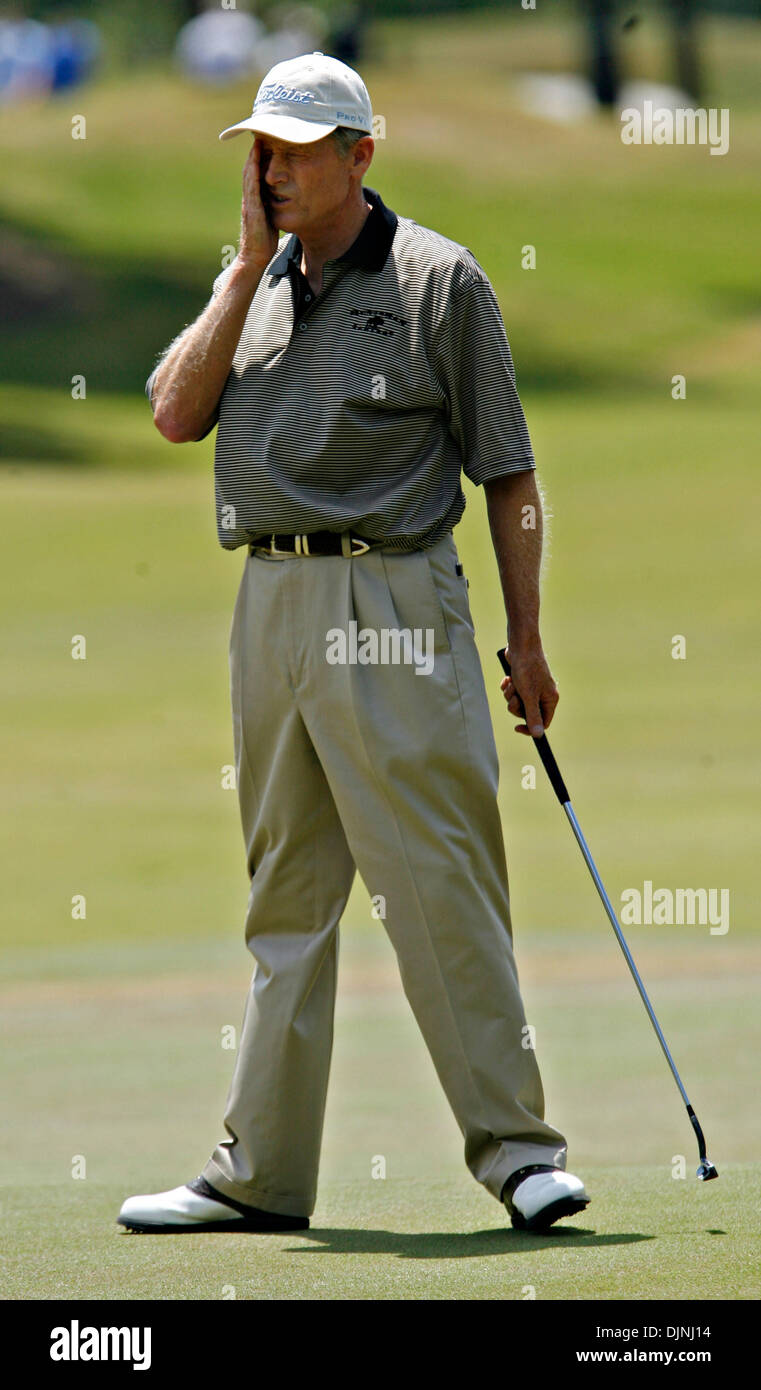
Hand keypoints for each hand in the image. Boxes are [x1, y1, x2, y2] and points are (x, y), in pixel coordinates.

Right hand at [238, 138, 278, 272]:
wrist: (255, 257)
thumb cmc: (265, 240)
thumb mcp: (272, 218)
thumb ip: (275, 206)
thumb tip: (286, 199)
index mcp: (255, 198)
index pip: (257, 173)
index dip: (261, 157)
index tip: (268, 141)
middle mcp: (250, 196)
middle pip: (251, 168)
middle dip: (256, 150)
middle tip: (262, 131)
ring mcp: (248, 200)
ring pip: (249, 171)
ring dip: (252, 154)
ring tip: (258, 137)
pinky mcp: (250, 206)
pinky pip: (251, 182)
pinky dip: (252, 167)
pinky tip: (255, 156)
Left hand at [499, 644, 558, 737]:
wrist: (521, 646)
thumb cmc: (528, 669)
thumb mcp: (529, 696)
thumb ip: (533, 716)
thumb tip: (538, 735)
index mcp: (550, 699)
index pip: (543, 722)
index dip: (530, 727)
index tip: (517, 727)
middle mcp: (543, 695)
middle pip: (527, 713)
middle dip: (517, 705)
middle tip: (516, 696)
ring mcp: (532, 687)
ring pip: (517, 702)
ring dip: (511, 695)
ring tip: (512, 683)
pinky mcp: (522, 681)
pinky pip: (513, 692)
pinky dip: (508, 687)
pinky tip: (508, 678)